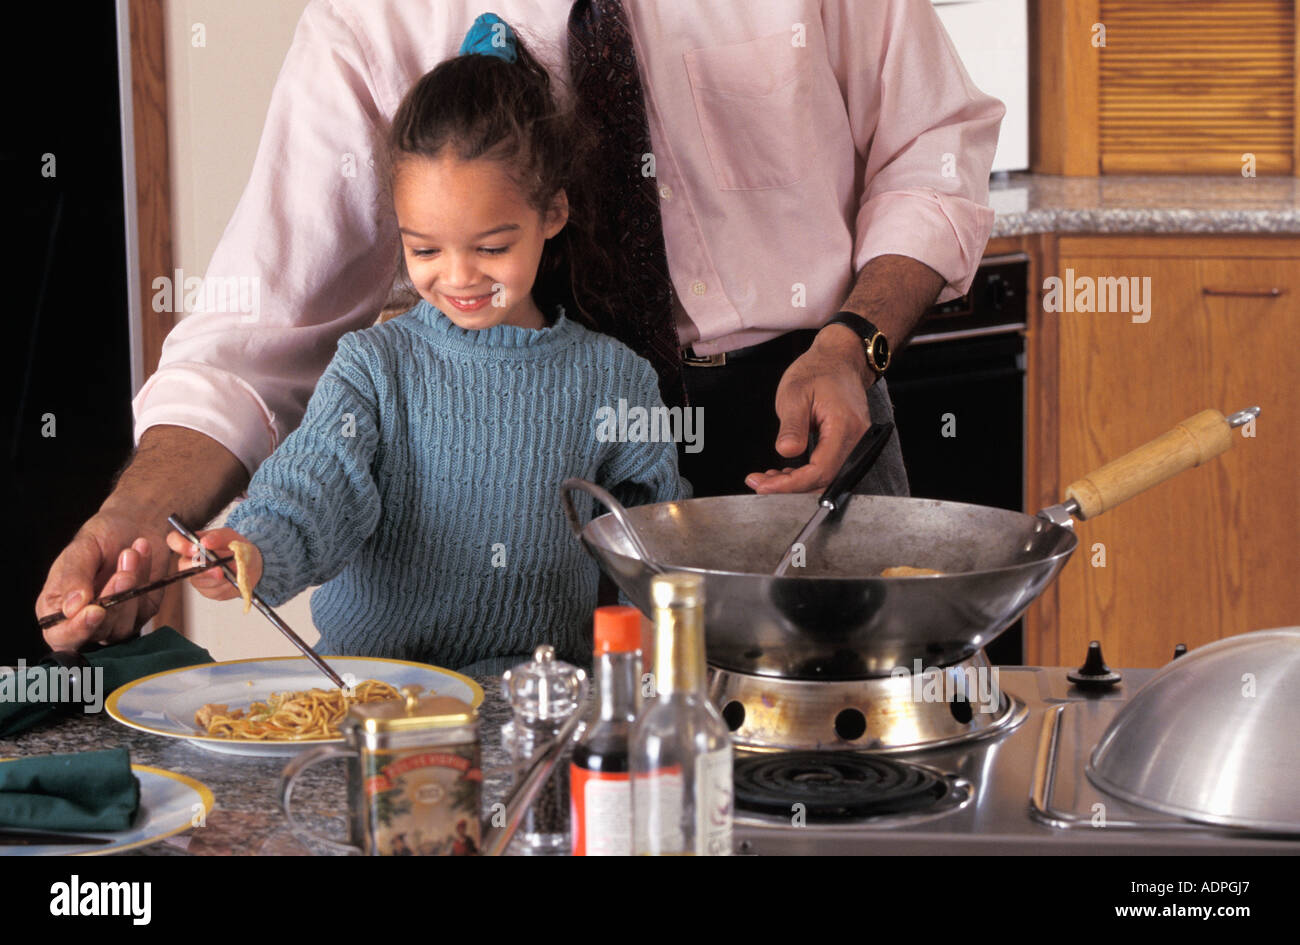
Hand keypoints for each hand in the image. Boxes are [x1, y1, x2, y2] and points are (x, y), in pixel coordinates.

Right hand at [37, 509, 168, 648]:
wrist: (133, 525)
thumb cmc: (100, 536)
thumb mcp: (81, 549)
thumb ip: (74, 577)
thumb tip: (72, 608)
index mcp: (56, 609)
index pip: (61, 637)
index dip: (77, 629)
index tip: (96, 610)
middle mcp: (84, 620)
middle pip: (97, 632)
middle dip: (112, 598)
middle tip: (123, 565)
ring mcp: (115, 621)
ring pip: (123, 626)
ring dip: (130, 588)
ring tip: (131, 553)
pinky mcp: (141, 613)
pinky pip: (144, 608)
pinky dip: (145, 581)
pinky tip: (143, 556)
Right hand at [165, 528, 262, 602]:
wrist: (250, 564)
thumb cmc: (236, 547)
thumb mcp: (230, 537)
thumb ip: (218, 537)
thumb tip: (205, 542)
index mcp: (191, 543)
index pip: (174, 540)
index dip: (180, 545)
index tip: (196, 548)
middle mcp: (189, 561)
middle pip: (183, 567)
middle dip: (202, 569)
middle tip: (219, 570)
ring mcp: (196, 578)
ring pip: (201, 581)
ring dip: (220, 578)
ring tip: (234, 572)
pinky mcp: (207, 591)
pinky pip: (214, 591)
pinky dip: (227, 586)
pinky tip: (234, 580)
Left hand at [745, 324, 873, 493]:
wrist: (839, 359)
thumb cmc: (818, 371)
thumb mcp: (795, 393)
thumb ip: (792, 425)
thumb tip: (786, 452)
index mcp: (843, 426)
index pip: (820, 470)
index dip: (791, 484)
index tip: (764, 485)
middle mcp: (856, 439)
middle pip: (823, 479)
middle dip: (789, 487)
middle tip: (759, 483)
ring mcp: (855, 443)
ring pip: (825, 477)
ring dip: (796, 482)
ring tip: (767, 477)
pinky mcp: (848, 444)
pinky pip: (827, 467)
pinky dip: (805, 474)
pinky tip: (784, 470)